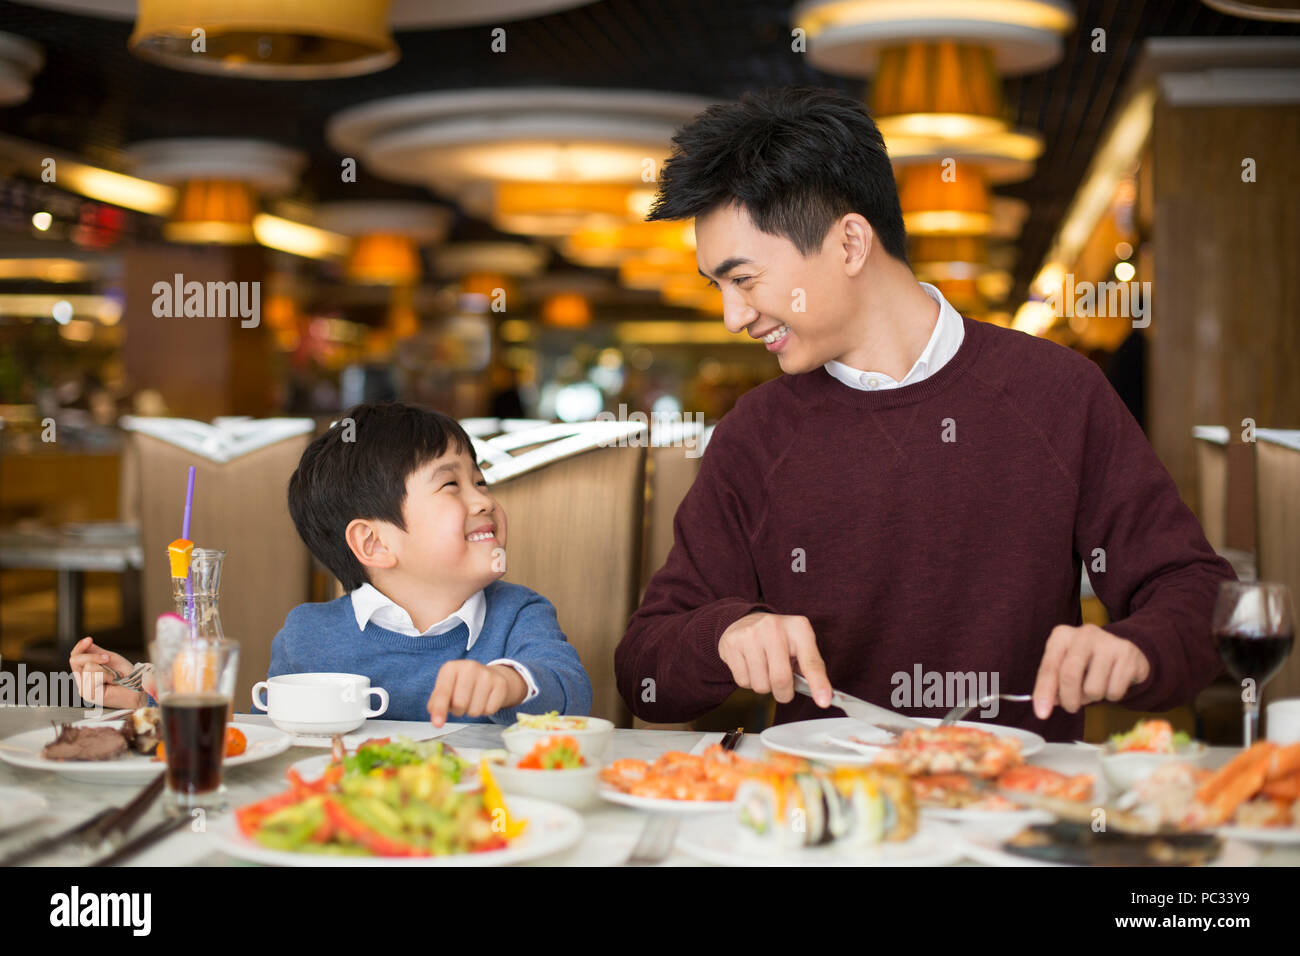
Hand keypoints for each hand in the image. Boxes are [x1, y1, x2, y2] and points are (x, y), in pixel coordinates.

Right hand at [69, 636, 147, 709]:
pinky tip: (112, 681)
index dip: (80, 646)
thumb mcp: (109, 659)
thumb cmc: (125, 675)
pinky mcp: (88, 694)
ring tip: (113, 676)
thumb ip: (95, 652)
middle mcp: (81, 679)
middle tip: (107, 658)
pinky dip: (107, 675)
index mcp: (84, 670)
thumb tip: (86, 642)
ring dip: (105, 669)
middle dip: (93, 656)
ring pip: (88, 667)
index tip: (89, 639)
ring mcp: (83, 688)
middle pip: (75, 660)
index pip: (74, 656)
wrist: (136, 688)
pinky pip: (95, 676)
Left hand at [426, 660, 526, 726]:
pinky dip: (485, 710)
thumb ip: (436, 703)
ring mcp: (486, 674)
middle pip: (460, 704)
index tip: (437, 724)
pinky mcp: (500, 684)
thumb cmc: (462, 685)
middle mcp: (469, 667)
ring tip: (473, 700)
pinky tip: (485, 700)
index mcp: (451, 668)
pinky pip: (489, 710)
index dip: (439, 709)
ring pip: (475, 710)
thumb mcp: (446, 688)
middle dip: (458, 711)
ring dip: (472, 711)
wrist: (490, 676)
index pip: (443, 692)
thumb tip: (436, 719)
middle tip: (461, 704)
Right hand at [718, 612, 831, 706]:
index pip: (811, 662)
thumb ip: (810, 669)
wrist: (746, 621)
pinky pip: (742, 681)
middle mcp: (774, 628)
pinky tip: (750, 666)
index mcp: (798, 628)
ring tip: (764, 670)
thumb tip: (823, 697)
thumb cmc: (778, 639)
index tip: (824, 702)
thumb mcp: (799, 645)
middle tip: (782, 688)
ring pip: (760, 685)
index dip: (818, 684)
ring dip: (764, 686)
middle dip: (783, 693)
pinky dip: (748, 681)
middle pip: (781, 679)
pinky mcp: (732, 644)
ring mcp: (750, 634)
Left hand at [1032, 623, 1150, 718]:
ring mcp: (1108, 642)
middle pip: (1069, 676)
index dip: (1044, 692)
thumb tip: (1045, 706)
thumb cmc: (1087, 662)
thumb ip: (1053, 684)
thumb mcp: (1065, 666)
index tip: (1041, 714)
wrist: (1123, 652)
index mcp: (1062, 635)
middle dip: (1069, 700)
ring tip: (1096, 686)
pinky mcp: (1128, 654)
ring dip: (1093, 698)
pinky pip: (1115, 692)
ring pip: (1093, 689)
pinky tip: (1113, 682)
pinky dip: (1112, 695)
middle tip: (1071, 708)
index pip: (1049, 667)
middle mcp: (1084, 634)